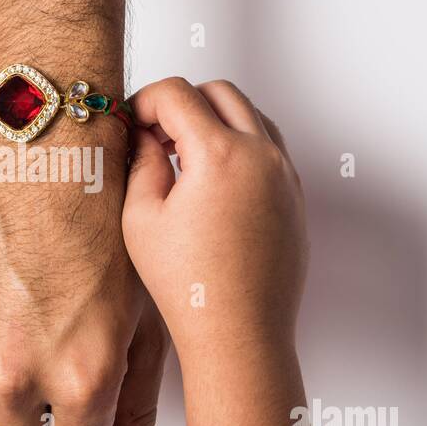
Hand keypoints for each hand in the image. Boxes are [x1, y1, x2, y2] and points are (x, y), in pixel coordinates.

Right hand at [0, 122, 167, 425]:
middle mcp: (16, 373)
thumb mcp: (139, 313)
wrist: (41, 145)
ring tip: (10, 336)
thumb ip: (134, 406)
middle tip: (42, 360)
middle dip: (34, 413)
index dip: (76, 424)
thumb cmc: (99, 220)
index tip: (74, 393)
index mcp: (81, 377)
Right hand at [121, 78, 307, 352]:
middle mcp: (261, 155)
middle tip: (155, 135)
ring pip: (251, 114)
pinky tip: (212, 181)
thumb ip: (142, 161)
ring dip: (215, 120)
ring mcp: (284, 175)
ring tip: (184, 158)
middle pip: (220, 92)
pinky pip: (269, 147)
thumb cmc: (188, 286)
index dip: (145, 101)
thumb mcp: (142, 218)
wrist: (239, 333)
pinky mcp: (294, 197)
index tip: (132, 123)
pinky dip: (240, 146)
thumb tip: (144, 135)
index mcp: (221, 154)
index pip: (178, 93)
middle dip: (183, 103)